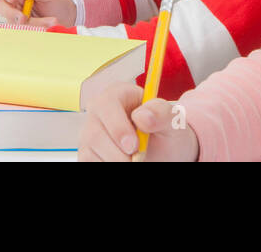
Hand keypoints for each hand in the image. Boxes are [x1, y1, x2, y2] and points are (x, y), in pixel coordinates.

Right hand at [0, 0, 75, 26]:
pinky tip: (46, 27)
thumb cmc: (57, 3)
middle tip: (24, 18)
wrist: (67, 17)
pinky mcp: (23, 28)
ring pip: (14, 22)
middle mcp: (16, 3)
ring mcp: (18, 17)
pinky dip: (35, 29)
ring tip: (50, 21)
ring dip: (32, 23)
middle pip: (2, 6)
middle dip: (11, 13)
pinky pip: (23, 31)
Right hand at [78, 82, 199, 161]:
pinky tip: (124, 163)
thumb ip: (161, 112)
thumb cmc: (165, 132)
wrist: (165, 154)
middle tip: (136, 161)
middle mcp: (99, 113)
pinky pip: (89, 162)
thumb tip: (142, 116)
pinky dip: (107, 166)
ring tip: (135, 162)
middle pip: (95, 133)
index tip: (133, 146)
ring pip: (90, 151)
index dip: (117, 126)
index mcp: (118, 95)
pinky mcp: (89, 153)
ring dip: (115, 162)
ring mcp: (91, 133)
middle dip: (116, 153)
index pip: (106, 104)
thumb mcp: (172, 120)